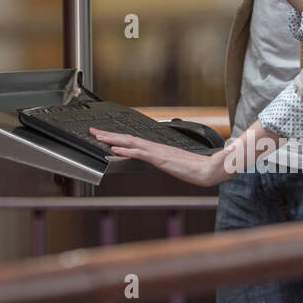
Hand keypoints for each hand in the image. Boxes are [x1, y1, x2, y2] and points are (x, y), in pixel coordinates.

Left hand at [87, 127, 232, 187]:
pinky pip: (139, 153)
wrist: (210, 171)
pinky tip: (115, 149)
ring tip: (98, 137)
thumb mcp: (178, 165)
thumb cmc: (197, 169)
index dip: (118, 138)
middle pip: (128, 138)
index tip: (104, 136)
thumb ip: (169, 162)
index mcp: (158, 149)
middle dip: (108, 135)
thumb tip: (164, 161)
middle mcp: (156, 148)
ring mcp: (157, 152)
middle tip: (92, 131)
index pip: (134, 141)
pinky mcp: (160, 159)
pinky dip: (125, 150)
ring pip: (130, 142)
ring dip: (112, 139)